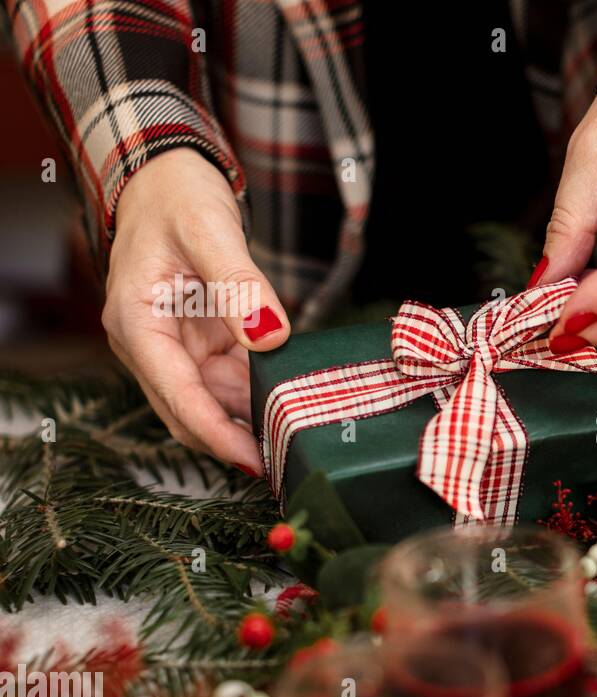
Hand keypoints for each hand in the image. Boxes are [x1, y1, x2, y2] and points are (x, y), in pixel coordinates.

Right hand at [105, 149, 288, 473]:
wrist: (167, 177)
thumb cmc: (177, 197)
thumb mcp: (210, 231)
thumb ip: (241, 285)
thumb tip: (269, 334)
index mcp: (136, 323)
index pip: (176, 396)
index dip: (216, 433)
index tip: (254, 460)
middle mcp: (148, 344)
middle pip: (191, 411)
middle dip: (237, 437)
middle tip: (290, 458)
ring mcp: (173, 347)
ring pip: (214, 401)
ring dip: (252, 416)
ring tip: (301, 430)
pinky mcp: (197, 344)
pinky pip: (228, 381)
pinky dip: (258, 391)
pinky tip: (293, 397)